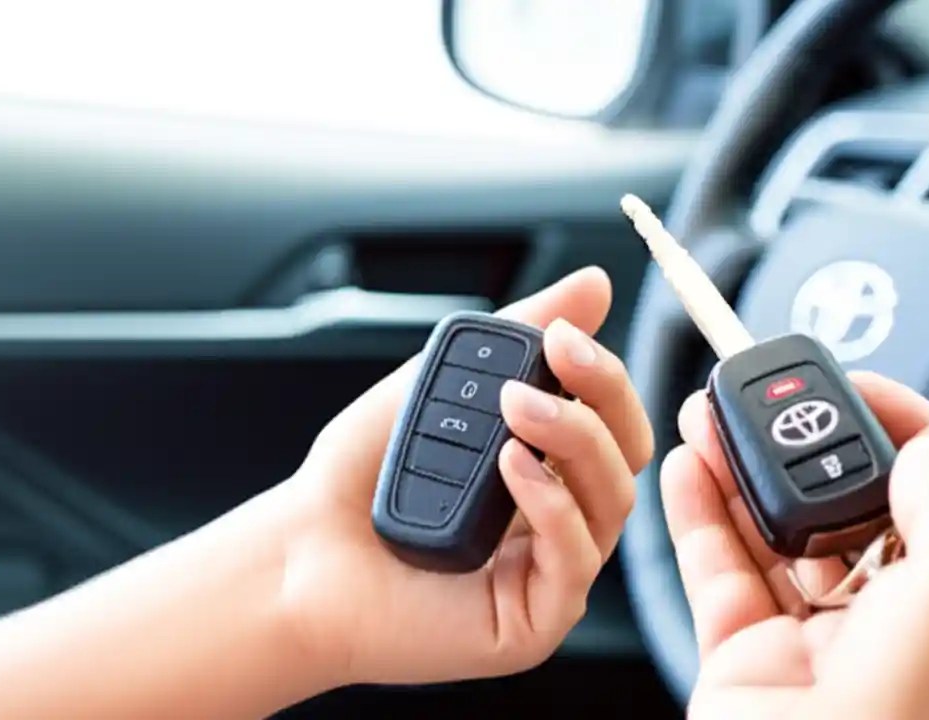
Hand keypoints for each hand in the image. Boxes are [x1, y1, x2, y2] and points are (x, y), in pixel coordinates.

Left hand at [279, 266, 652, 685]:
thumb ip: (519, 335)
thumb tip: (594, 284)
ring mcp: (550, 574)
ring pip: (612, 503)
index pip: (614, 420)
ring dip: (574, 440)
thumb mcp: (443, 385)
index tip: (563, 333)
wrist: (300, 551)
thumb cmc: (364, 476)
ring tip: (514, 407)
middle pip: (629, 457)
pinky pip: (575, 560)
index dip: (602, 374)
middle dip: (602, 399)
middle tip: (553, 359)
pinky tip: (512, 467)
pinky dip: (552, 505)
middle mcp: (560, 521)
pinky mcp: (532, 621)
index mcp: (549, 469)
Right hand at [662, 372, 928, 719]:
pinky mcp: (745, 657)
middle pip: (838, 496)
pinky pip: (716, 569)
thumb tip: (918, 444)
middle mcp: (891, 614)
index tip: (847, 379)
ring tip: (706, 411)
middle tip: (759, 392)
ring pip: (770, 527)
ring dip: (738, 463)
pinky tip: (685, 467)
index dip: (892, 419)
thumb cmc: (928, 716)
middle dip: (798, 436)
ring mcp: (814, 637)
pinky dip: (695, 513)